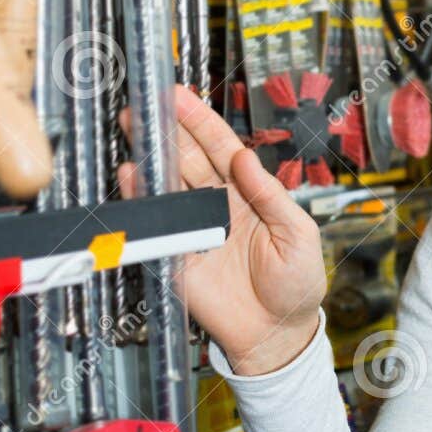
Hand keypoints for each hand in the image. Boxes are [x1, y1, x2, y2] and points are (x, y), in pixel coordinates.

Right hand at [118, 86, 327, 375]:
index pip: (220, 149)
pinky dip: (141, 199)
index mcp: (247, 193)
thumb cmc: (295, 285)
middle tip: (147, 102)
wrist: (277, 334)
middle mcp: (216, 205)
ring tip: (134, 127)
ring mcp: (193, 227)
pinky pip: (156, 223)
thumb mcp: (298, 235)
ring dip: (149, 155)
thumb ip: (272, 196)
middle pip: (186, 158)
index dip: (201, 122)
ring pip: (167, 183)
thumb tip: (247, 158)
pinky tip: (133, 175)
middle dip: (167, 129)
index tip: (181, 97)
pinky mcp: (176, 255)